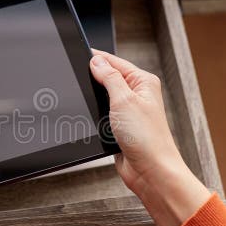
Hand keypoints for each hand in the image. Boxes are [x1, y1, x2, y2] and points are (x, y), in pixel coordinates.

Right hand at [89, 50, 210, 225]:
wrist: (151, 171)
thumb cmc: (147, 138)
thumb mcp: (124, 100)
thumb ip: (109, 78)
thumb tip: (96, 62)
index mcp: (143, 82)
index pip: (115, 62)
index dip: (96, 58)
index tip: (78, 54)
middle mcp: (137, 95)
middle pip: (108, 78)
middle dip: (92, 79)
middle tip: (75, 77)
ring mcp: (128, 112)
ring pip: (102, 98)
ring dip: (93, 100)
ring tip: (82, 98)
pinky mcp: (120, 127)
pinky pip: (102, 115)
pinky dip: (95, 116)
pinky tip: (90, 117)